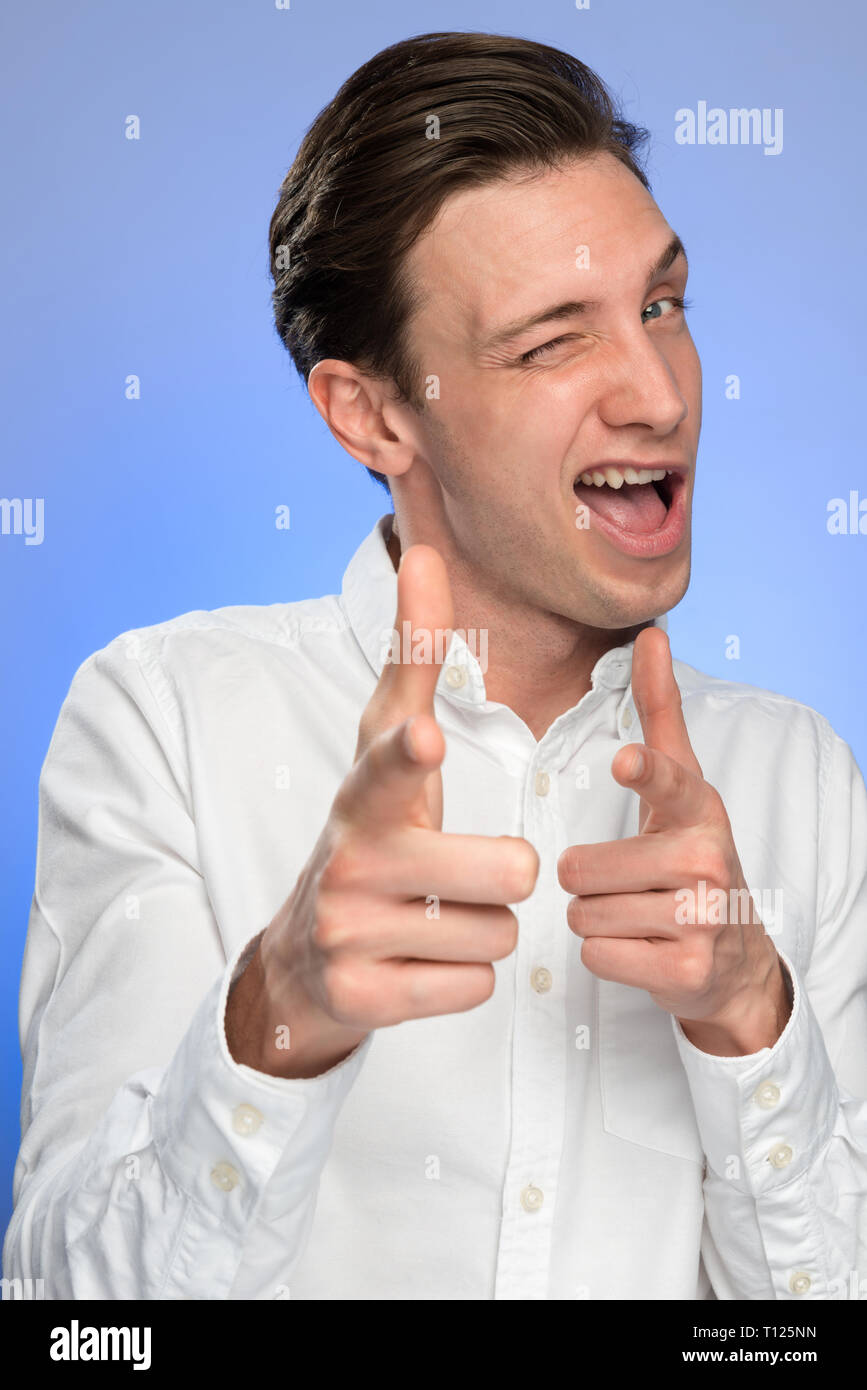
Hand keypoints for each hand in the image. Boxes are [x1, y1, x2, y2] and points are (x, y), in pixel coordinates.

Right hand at [228, 545, 538, 1077]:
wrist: (306, 952)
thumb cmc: (375, 829)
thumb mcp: (388, 746)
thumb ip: (416, 655)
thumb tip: (424, 552)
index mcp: (365, 796)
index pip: (390, 765)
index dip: (410, 755)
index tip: (425, 740)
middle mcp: (349, 861)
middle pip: (504, 872)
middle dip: (505, 876)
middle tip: (463, 874)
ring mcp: (347, 935)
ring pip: (498, 935)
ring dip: (483, 930)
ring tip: (432, 917)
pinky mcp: (360, 999)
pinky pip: (473, 989)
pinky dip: (461, 979)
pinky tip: (417, 964)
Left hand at [557, 626, 790, 1056]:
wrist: (735, 959)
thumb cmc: (692, 860)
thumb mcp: (683, 788)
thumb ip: (660, 712)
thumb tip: (650, 635)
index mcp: (699, 810)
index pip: (669, 781)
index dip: (645, 771)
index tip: (626, 761)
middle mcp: (707, 861)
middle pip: (582, 870)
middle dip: (589, 884)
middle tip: (629, 886)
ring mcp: (702, 920)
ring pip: (585, 916)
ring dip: (597, 920)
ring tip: (639, 917)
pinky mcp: (686, 971)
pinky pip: (597, 956)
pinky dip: (608, 957)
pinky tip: (643, 949)